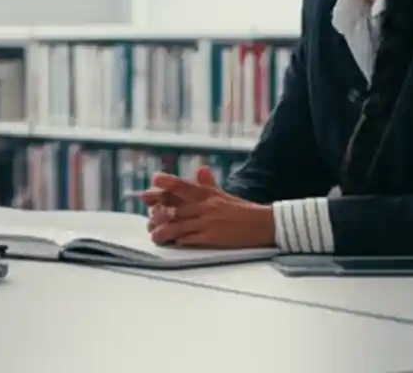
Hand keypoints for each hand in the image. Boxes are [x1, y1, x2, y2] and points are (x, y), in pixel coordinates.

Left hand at [143, 168, 274, 248]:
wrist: (264, 224)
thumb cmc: (242, 210)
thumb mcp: (224, 194)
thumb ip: (208, 184)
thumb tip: (201, 168)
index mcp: (207, 194)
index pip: (182, 186)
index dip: (167, 183)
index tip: (153, 181)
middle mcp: (205, 206)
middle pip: (174, 208)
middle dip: (157, 214)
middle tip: (148, 220)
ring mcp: (207, 222)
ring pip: (177, 225)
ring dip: (162, 232)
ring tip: (154, 236)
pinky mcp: (212, 238)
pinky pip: (189, 239)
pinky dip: (178, 241)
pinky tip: (171, 243)